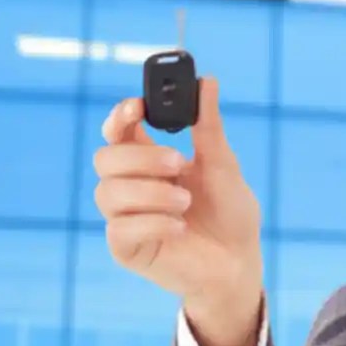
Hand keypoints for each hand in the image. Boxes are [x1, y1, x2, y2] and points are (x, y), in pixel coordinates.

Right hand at [93, 77, 263, 345]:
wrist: (240, 264)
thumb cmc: (231, 215)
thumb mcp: (224, 166)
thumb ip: (210, 128)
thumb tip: (209, 81)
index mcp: (150, 161)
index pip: (119, 131)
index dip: (120, 116)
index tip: (137, 107)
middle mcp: (132, 186)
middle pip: (105, 158)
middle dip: (141, 157)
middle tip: (179, 164)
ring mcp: (125, 217)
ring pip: (108, 192)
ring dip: (151, 193)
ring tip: (187, 203)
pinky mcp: (126, 248)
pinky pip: (119, 228)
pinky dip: (153, 222)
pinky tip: (180, 226)